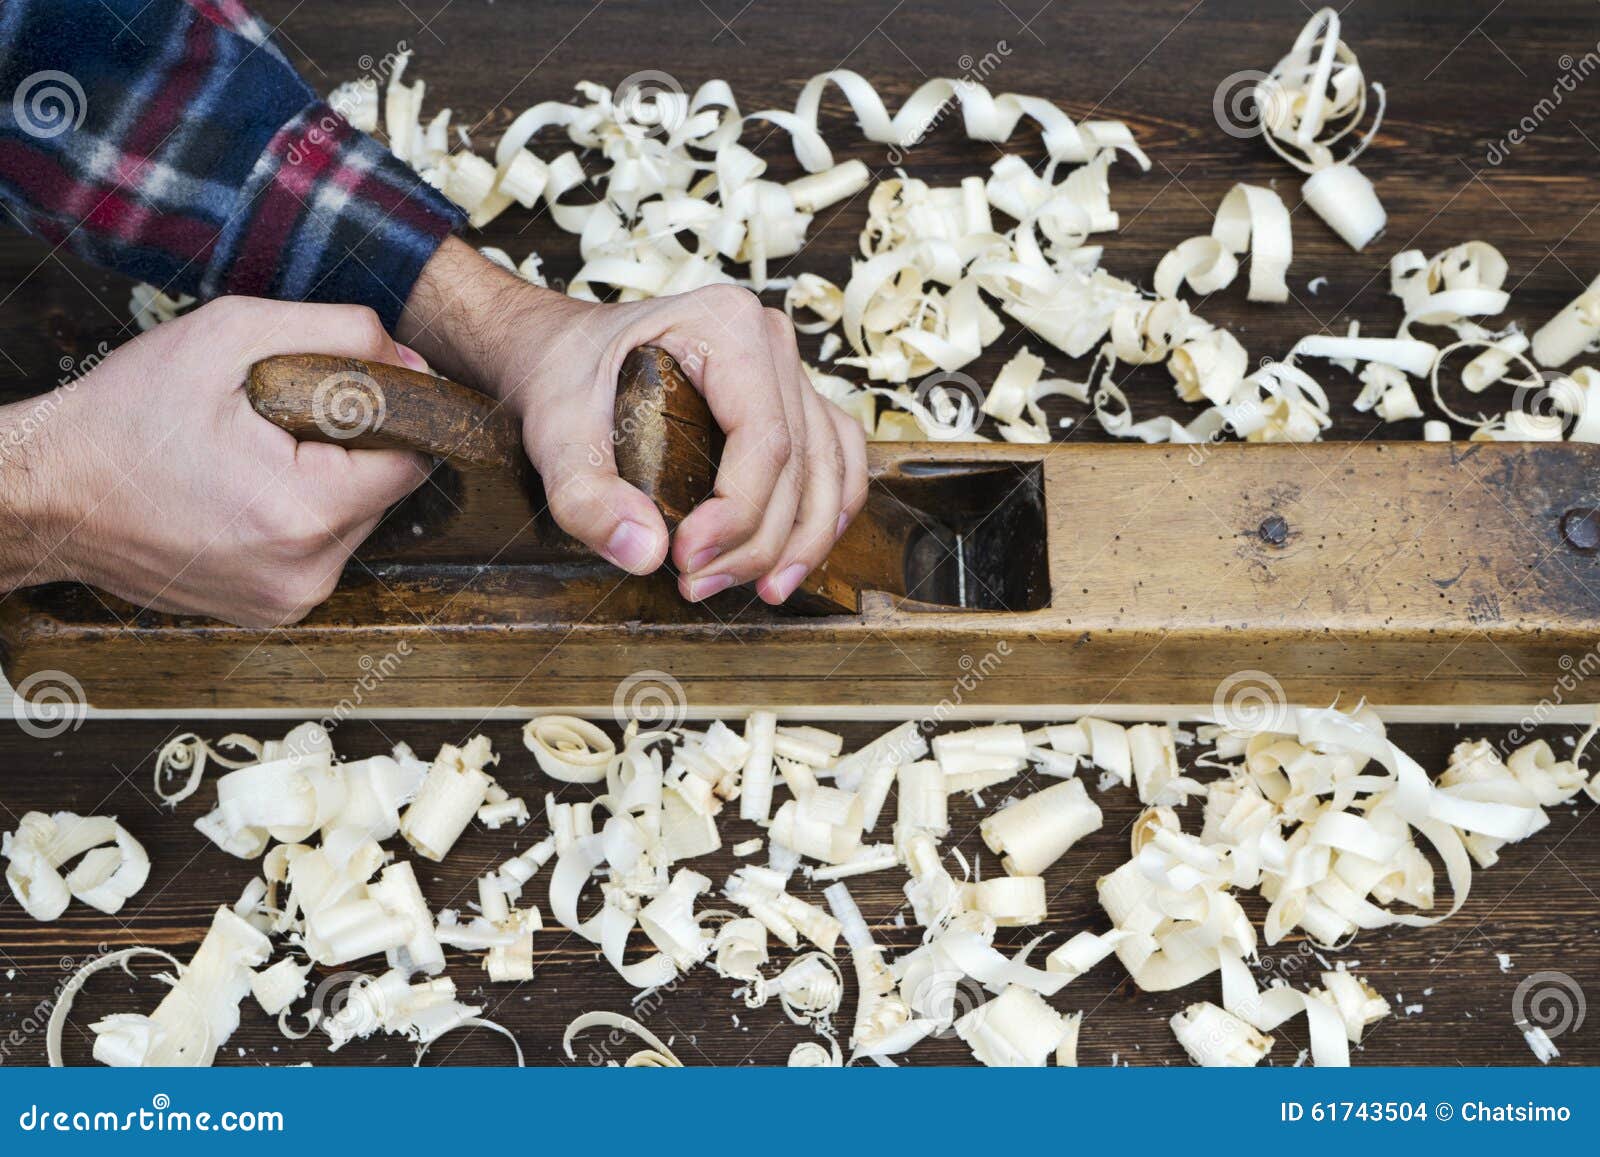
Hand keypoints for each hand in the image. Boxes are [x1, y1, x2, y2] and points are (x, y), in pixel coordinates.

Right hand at [0, 297, 428, 625]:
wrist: (49, 493)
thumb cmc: (126, 415)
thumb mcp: (228, 336)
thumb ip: (336, 334)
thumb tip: (410, 362)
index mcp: (303, 511)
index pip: (411, 459)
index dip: (393, 414)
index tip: (354, 390)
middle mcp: (306, 572)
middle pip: (384, 493)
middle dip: (351, 448)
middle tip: (285, 418)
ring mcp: (289, 600)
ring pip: (355, 523)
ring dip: (327, 483)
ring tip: (259, 455)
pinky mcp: (273, 611)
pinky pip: (320, 551)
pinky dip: (300, 516)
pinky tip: (248, 491)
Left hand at [400, 239, 867, 604]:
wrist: (561, 353)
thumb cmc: (564, 378)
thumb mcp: (556, 435)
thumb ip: (587, 498)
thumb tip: (646, 554)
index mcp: (725, 326)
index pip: (764, 438)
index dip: (738, 513)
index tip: (688, 561)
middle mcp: (771, 340)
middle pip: (799, 461)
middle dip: (759, 542)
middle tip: (700, 585)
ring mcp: (789, 370)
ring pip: (828, 468)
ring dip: (801, 542)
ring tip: (759, 592)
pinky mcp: (794, 401)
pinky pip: (838, 459)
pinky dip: (827, 513)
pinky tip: (798, 557)